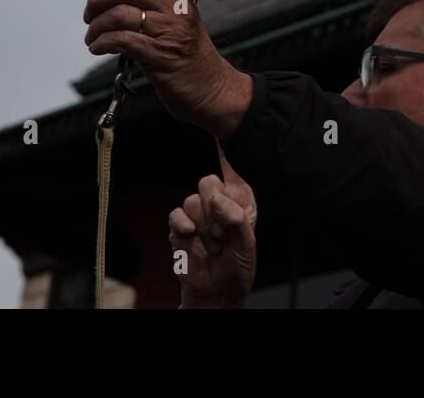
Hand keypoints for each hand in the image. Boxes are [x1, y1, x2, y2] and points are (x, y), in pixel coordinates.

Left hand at [83, 0, 251, 136]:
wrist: (212, 89)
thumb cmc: (188, 54)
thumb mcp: (178, 18)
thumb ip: (154, 1)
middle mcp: (177, 8)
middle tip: (90, 14)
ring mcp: (170, 32)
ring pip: (120, 14)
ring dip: (96, 25)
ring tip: (92, 35)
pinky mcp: (160, 57)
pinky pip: (122, 40)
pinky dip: (102, 42)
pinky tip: (97, 48)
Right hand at [168, 141, 257, 307]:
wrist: (217, 291)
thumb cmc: (239, 265)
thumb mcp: (247, 242)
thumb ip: (235, 217)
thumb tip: (217, 199)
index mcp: (240, 197)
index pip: (233, 167)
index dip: (225, 148)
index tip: (219, 131)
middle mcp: (218, 201)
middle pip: (207, 181)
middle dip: (215, 209)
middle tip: (223, 233)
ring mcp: (198, 213)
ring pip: (192, 200)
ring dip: (204, 226)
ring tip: (214, 244)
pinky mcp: (179, 227)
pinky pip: (177, 215)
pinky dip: (183, 224)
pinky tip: (191, 235)